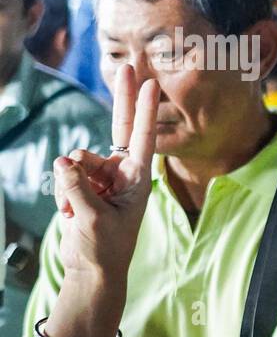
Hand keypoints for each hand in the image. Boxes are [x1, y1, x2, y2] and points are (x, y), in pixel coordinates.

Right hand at [53, 64, 158, 281]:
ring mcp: (103, 178)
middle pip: (120, 128)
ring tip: (76, 210)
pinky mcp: (84, 185)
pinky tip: (70, 213)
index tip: (153, 84)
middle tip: (129, 67)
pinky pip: (66, 175)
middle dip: (123, 99)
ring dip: (69, 183)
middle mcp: (122, 173)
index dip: (145, 110)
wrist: (93, 269)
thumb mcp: (94, 219)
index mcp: (137, 179)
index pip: (143, 138)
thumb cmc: (105, 248)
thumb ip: (77, 187)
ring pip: (77, 160)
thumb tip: (63, 161)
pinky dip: (63, 193)